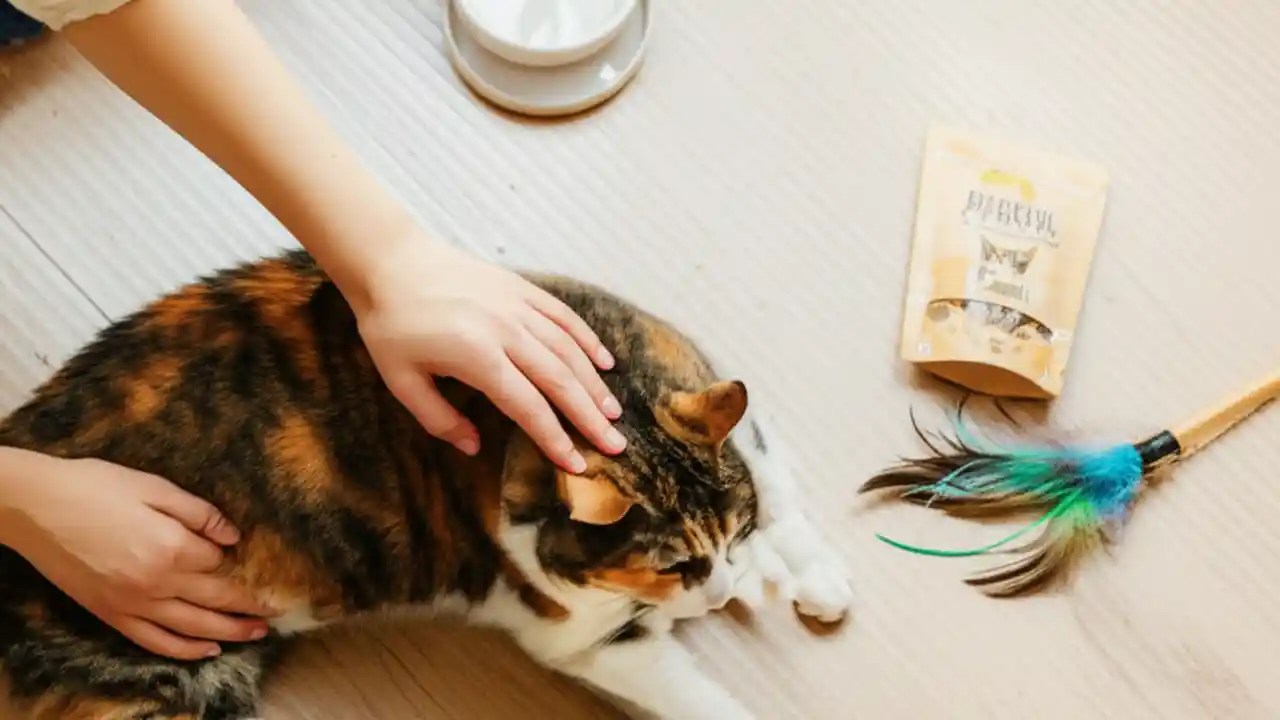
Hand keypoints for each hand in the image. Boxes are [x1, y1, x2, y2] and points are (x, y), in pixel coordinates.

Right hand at [5, 455, 275, 659]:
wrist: (35, 505)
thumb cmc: (94, 486)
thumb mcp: (153, 486)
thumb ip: (197, 512)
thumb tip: (233, 536)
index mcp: (170, 545)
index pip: (220, 561)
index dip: (236, 558)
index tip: (251, 559)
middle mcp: (156, 581)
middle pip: (216, 600)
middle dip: (250, 607)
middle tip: (277, 613)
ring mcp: (132, 603)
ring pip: (192, 627)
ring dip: (230, 633)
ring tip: (257, 634)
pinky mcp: (110, 614)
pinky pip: (154, 641)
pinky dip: (184, 650)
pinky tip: (207, 651)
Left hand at [355, 239, 625, 472]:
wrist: (390, 262)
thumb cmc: (391, 325)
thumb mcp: (401, 380)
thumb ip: (439, 418)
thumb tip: (474, 448)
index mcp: (477, 357)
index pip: (528, 406)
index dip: (555, 438)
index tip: (576, 464)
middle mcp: (506, 330)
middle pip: (560, 380)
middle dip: (590, 416)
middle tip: (615, 445)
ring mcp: (517, 305)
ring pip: (568, 349)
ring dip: (594, 383)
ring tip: (613, 413)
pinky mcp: (520, 288)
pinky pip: (563, 315)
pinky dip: (587, 338)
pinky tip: (604, 361)